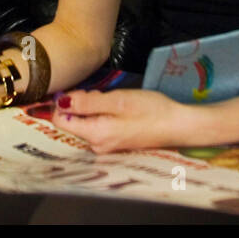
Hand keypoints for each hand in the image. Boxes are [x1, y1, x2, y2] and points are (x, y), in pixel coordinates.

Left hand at [48, 89, 187, 152]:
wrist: (178, 125)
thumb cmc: (150, 110)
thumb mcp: (117, 100)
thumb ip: (87, 102)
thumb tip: (60, 102)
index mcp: (94, 135)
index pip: (60, 121)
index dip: (63, 103)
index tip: (79, 91)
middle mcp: (96, 146)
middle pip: (73, 121)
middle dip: (82, 104)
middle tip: (104, 95)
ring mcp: (106, 146)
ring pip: (86, 122)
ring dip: (94, 108)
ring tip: (115, 101)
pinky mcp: (115, 143)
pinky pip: (98, 126)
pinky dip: (103, 114)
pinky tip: (119, 109)